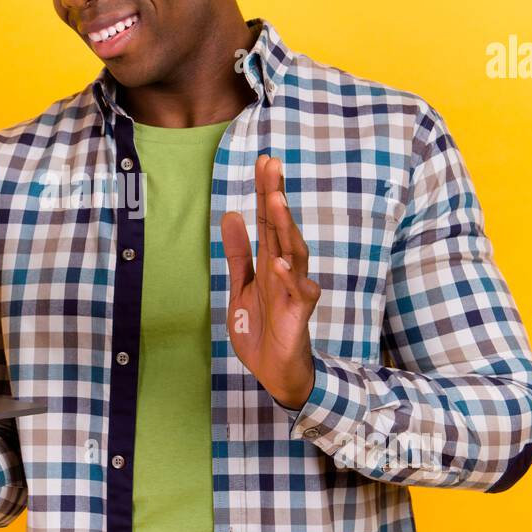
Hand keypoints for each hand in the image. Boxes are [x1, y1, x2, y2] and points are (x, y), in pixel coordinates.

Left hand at [220, 155, 321, 409]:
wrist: (275, 371)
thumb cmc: (262, 327)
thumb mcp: (241, 286)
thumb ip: (237, 253)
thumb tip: (232, 214)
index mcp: (270, 261)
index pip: (267, 220)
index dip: (265, 190)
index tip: (264, 160)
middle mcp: (285, 270)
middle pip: (281, 228)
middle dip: (276, 196)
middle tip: (271, 166)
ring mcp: (294, 290)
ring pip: (293, 253)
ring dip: (284, 227)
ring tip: (274, 201)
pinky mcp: (299, 315)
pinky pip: (298, 294)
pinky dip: (289, 279)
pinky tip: (279, 263)